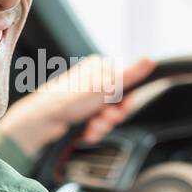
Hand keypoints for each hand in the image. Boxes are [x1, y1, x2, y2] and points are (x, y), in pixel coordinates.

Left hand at [0, 54, 156, 157]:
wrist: (41, 122)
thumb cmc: (67, 100)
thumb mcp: (104, 86)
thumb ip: (129, 75)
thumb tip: (150, 59)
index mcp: (100, 68)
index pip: (127, 84)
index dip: (127, 101)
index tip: (121, 107)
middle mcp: (93, 81)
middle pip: (119, 103)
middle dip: (112, 116)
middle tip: (103, 118)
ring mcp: (86, 99)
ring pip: (108, 116)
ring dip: (103, 125)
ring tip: (91, 127)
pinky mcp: (80, 114)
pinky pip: (97, 124)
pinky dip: (94, 130)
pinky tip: (86, 132)